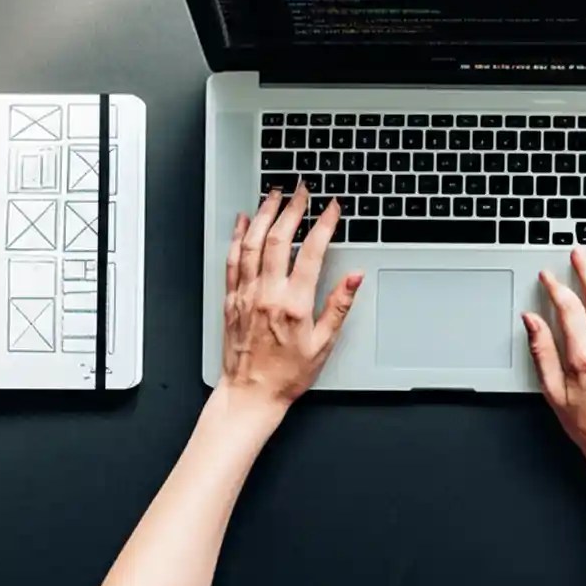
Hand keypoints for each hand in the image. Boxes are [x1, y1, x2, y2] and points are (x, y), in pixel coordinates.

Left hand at [221, 188, 362, 411]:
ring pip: (252, 243)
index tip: (331, 208)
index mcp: (293, 304)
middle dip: (292, 209)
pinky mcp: (231, 300)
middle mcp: (267, 294)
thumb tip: (354, 278)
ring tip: (274, 195)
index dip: (324, 225)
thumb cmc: (286, 375)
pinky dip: (237, 236)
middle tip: (302, 191)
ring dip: (264, 215)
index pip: (311, 252)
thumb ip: (339, 306)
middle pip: (279, 239)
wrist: (250, 394)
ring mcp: (246, 295)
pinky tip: (243, 221)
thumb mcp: (324, 344)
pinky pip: (232, 260)